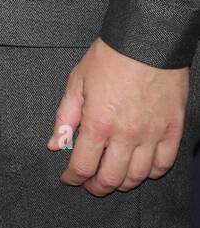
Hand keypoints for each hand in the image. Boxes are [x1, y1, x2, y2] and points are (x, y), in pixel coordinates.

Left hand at [48, 36, 188, 194]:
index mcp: (98, 122)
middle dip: (96, 187)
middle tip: (89, 184)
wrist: (146, 40)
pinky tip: (140, 169)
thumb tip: (55, 144)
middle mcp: (125, 135)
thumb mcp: (77, 82)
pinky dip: (151, 173)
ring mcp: (151, 135)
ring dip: (122, 184)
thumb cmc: (110, 57)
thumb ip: (65, 117)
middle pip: (110, 179)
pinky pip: (163, 164)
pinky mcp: (172, 130)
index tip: (69, 178)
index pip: (83, 166)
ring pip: (137, 177)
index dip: (73, 178)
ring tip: (113, 179)